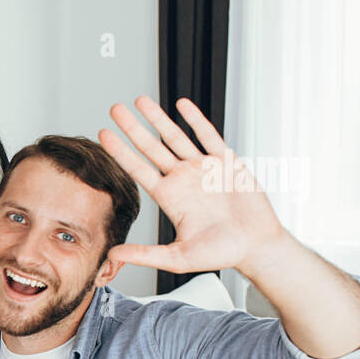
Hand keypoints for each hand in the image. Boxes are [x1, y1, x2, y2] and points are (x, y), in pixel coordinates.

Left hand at [97, 96, 285, 275]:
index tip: (103, 135)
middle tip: (114, 109)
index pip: (138, 170)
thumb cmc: (221, 253)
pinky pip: (208, 135)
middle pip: (151, 148)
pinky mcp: (226, 162)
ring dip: (159, 118)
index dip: (120, 152)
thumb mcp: (178, 257)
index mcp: (169, 198)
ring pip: (176, 137)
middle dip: (132, 128)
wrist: (256, 245)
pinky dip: (195, 119)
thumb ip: (145, 254)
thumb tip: (112, 254)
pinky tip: (181, 104)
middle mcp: (182, 179)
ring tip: (140, 101)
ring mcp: (203, 168)